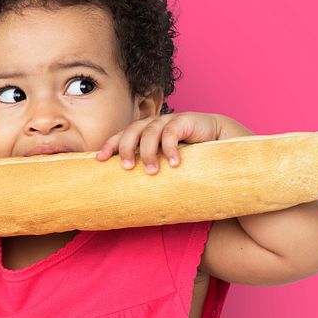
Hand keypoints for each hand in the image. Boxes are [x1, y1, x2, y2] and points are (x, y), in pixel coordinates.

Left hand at [94, 112, 227, 174]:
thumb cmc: (188, 154)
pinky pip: (172, 132)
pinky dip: (170, 147)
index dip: (110, 145)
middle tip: (128, 168)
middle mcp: (153, 124)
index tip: (100, 159)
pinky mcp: (185, 120)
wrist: (217, 137)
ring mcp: (168, 120)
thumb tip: (132, 198)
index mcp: (144, 132)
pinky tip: (174, 163)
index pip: (121, 135)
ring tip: (153, 171)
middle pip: (132, 131)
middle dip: (126, 149)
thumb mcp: (165, 161)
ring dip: (148, 152)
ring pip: (150, 132)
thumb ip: (151, 169)